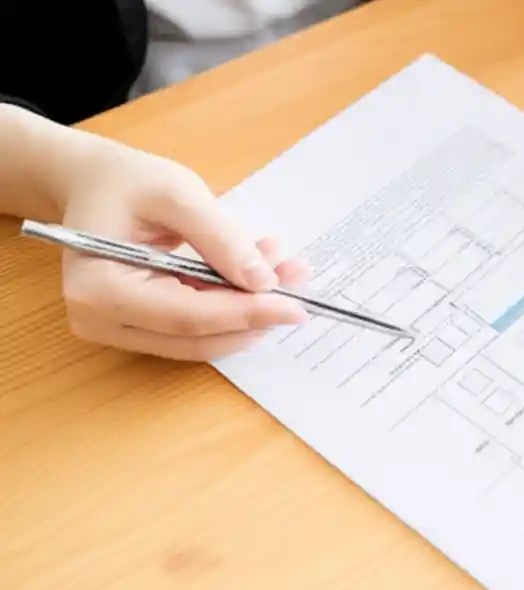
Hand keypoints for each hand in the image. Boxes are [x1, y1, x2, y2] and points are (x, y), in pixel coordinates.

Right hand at [57, 137, 310, 360]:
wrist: (90, 184)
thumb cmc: (124, 181)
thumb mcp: (176, 193)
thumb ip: (220, 238)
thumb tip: (263, 282)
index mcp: (98, 289)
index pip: (188, 317)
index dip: (247, 314)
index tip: (296, 307)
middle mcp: (99, 321)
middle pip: (196, 337)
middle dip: (254, 314)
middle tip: (297, 282)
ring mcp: (113, 330)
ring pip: (200, 339)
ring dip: (248, 311)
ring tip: (282, 270)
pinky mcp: (134, 329)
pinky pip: (192, 329)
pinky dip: (229, 306)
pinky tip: (257, 275)